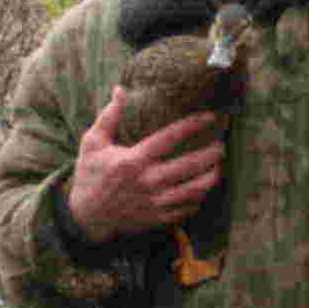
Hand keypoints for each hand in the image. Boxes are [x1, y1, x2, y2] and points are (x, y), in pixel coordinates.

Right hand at [65, 86, 223, 243]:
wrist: (86, 217)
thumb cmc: (90, 175)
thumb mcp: (92, 143)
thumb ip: (109, 116)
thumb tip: (121, 89)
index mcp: (134, 160)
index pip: (170, 137)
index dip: (193, 125)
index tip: (210, 117)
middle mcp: (148, 181)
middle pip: (191, 165)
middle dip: (212, 154)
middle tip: (221, 145)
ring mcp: (156, 202)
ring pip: (195, 189)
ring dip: (212, 177)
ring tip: (218, 166)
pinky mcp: (159, 218)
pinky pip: (188, 208)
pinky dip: (200, 198)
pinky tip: (204, 189)